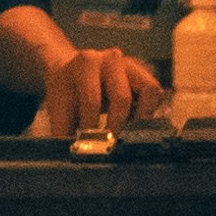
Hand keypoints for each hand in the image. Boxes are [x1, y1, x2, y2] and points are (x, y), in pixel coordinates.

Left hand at [30, 40, 162, 139]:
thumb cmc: (68, 95)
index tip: (88, 145)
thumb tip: (67, 156)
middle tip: (109, 145)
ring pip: (148, 91)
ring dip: (139, 119)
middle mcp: (110, 59)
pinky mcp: (144, 74)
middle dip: (115, 127)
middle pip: (122, 99)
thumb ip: (62, 131)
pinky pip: (156, 93)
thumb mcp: (59, 109)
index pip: (91, 100)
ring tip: (127, 135)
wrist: (76, 73)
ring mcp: (130, 65)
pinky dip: (149, 112)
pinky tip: (135, 124)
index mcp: (85, 63)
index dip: (91, 128)